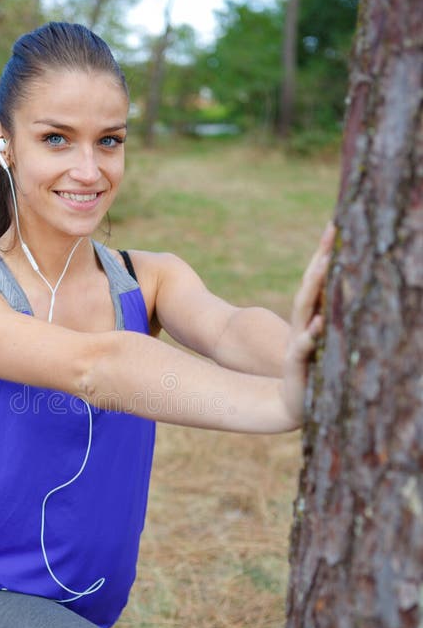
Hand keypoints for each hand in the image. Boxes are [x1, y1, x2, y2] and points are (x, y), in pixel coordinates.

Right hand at [281, 222, 334, 423]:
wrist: (289, 403)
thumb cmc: (308, 372)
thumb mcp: (319, 343)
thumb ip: (324, 319)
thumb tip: (338, 296)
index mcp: (310, 317)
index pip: (317, 279)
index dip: (325, 252)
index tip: (336, 223)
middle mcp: (303, 325)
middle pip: (311, 285)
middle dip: (322, 258)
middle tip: (333, 230)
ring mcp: (300, 342)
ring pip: (306, 309)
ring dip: (315, 286)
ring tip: (326, 263)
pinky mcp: (298, 364)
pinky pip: (304, 347)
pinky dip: (312, 334)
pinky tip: (320, 323)